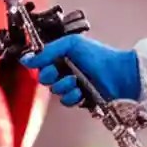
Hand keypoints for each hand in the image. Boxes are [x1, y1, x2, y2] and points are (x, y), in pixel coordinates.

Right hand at [20, 35, 140, 106]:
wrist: (119, 75)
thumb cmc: (100, 57)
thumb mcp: (71, 45)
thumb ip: (48, 51)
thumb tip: (27, 59)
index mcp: (64, 55)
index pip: (42, 62)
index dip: (41, 65)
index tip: (46, 63)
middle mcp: (66, 70)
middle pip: (45, 78)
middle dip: (51, 76)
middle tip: (60, 72)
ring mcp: (73, 85)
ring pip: (55, 91)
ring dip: (64, 86)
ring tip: (76, 82)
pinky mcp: (80, 99)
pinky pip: (66, 101)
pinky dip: (72, 97)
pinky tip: (80, 92)